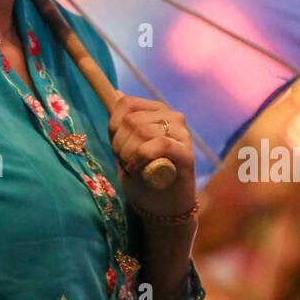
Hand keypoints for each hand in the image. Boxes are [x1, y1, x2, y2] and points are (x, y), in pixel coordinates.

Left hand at [107, 93, 196, 218]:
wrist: (162, 207)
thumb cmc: (143, 175)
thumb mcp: (126, 146)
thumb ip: (122, 122)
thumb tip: (117, 92)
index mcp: (157, 111)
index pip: (126, 103)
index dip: (113, 126)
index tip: (115, 146)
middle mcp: (173, 117)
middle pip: (131, 120)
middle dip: (119, 145)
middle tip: (125, 163)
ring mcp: (182, 135)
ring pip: (143, 131)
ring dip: (129, 155)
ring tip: (133, 168)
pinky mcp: (187, 154)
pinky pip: (160, 144)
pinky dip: (142, 157)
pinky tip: (139, 169)